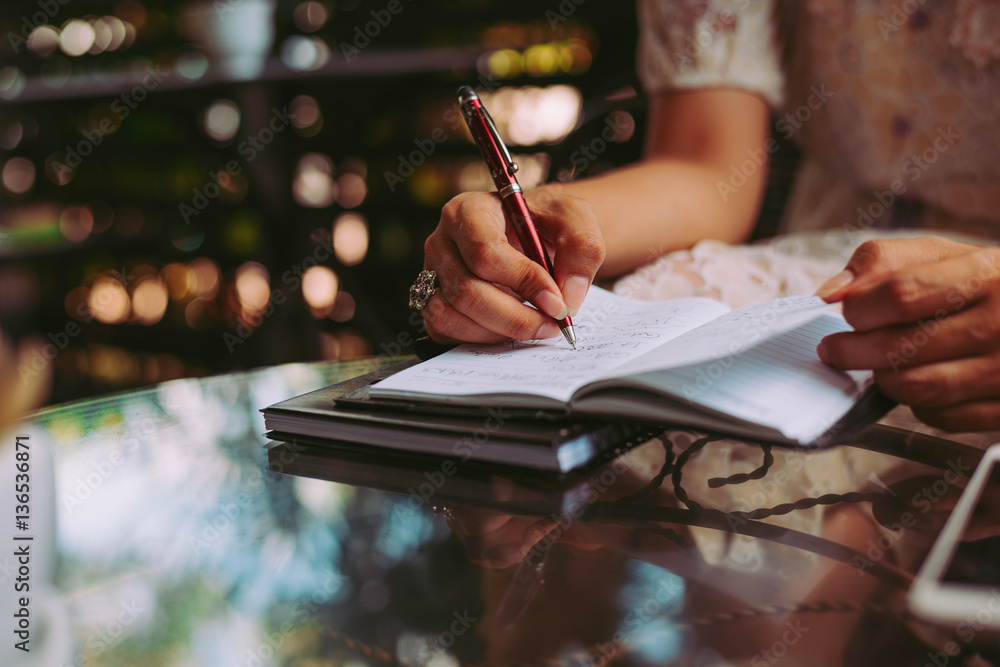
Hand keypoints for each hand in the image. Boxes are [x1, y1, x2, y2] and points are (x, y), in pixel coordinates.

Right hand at [421, 185, 604, 343]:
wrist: (531, 233)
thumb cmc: (544, 222)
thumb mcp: (573, 219)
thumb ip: (581, 248)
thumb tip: (568, 296)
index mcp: (470, 210)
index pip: (486, 252)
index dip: (523, 282)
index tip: (557, 302)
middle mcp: (442, 241)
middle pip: (466, 290)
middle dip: (515, 317)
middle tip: (551, 324)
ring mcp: (432, 272)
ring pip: (451, 315)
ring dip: (498, 331)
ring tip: (534, 325)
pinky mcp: (430, 299)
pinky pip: (445, 330)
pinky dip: (481, 337)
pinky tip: (509, 328)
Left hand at [815, 237, 999, 430]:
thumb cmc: (982, 284)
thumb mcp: (941, 255)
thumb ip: (881, 261)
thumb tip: (831, 293)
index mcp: (985, 274)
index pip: (901, 294)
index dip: (859, 307)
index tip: (844, 313)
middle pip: (900, 347)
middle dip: (852, 350)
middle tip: (836, 348)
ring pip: (916, 388)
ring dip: (882, 379)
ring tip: (877, 364)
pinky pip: (941, 417)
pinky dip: (918, 404)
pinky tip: (921, 380)